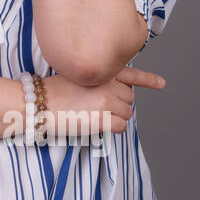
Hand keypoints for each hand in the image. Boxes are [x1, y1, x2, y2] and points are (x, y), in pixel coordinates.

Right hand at [38, 66, 166, 138]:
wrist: (37, 104)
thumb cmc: (52, 91)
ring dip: (115, 117)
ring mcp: (106, 101)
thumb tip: (115, 93)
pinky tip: (98, 125)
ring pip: (127, 113)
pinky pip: (121, 127)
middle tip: (98, 107)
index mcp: (102, 71)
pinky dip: (113, 128)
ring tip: (94, 115)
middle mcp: (107, 84)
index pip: (131, 74)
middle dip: (119, 104)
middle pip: (129, 98)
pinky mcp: (103, 119)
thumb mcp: (76, 75)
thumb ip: (98, 79)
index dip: (148, 79)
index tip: (162, 83)